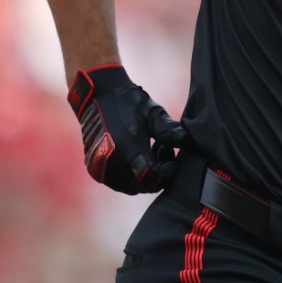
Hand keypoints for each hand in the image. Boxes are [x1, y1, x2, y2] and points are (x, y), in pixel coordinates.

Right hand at [66, 65, 186, 194]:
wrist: (98, 96)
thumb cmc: (129, 102)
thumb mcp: (153, 113)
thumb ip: (170, 131)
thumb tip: (188, 142)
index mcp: (127, 149)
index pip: (153, 178)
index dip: (167, 171)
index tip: (171, 154)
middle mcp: (111, 163)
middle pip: (143, 185)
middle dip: (158, 173)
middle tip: (162, 150)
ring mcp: (100, 167)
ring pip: (131, 187)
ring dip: (144, 176)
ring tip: (149, 152)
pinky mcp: (93, 168)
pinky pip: (117, 183)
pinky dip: (130, 176)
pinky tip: (135, 157)